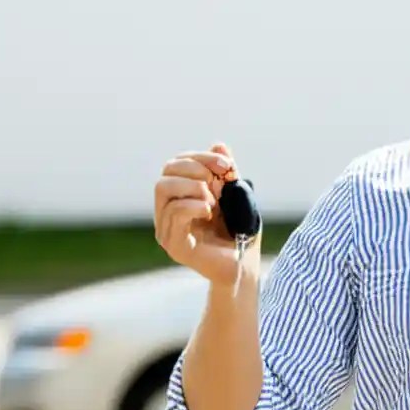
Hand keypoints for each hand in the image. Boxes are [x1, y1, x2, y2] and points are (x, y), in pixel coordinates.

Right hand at [153, 142, 252, 285]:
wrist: (245, 265)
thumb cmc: (239, 231)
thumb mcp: (235, 195)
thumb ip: (226, 173)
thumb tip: (219, 144)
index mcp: (178, 197)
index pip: (176, 164)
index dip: (200, 158)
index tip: (227, 165)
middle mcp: (166, 212)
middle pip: (165, 173)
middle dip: (195, 169)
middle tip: (219, 183)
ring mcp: (167, 229)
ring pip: (164, 189)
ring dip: (194, 188)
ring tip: (215, 201)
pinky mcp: (174, 245)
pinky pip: (174, 214)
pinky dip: (194, 205)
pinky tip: (210, 211)